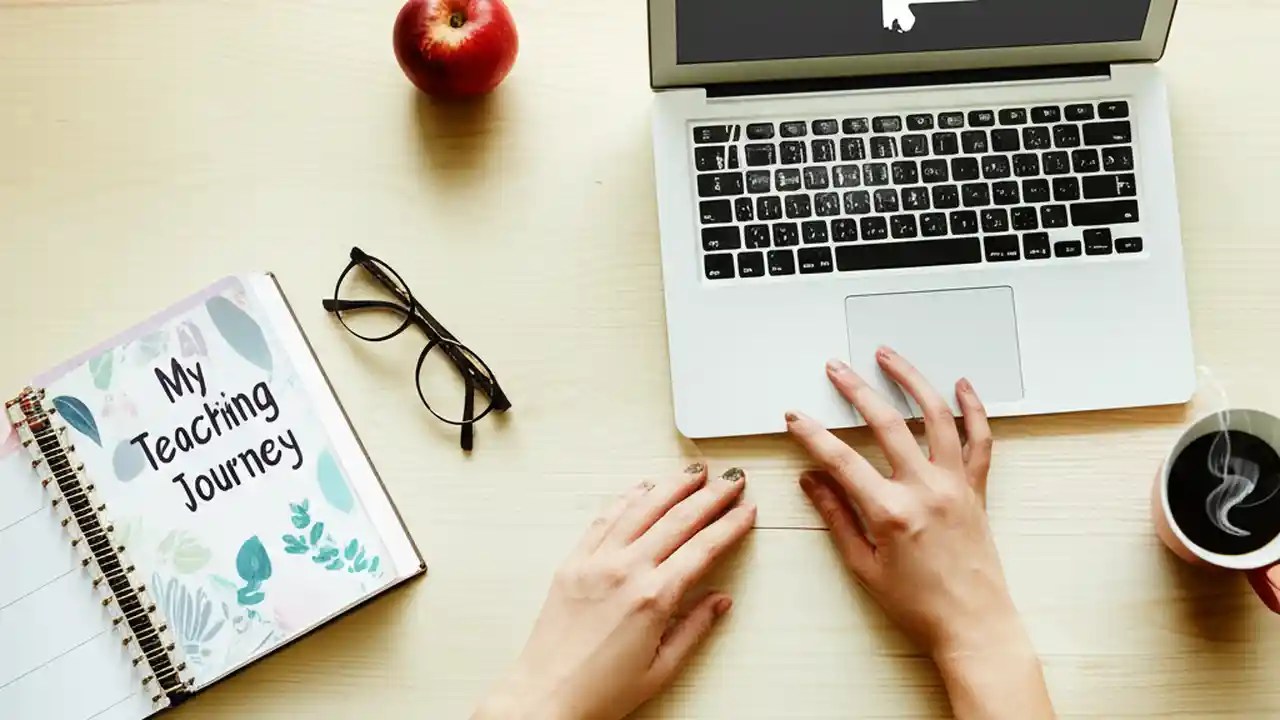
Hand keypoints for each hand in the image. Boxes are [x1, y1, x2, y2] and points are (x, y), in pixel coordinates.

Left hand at [473, 465, 756, 719]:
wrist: (544, 697)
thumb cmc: (601, 692)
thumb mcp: (661, 668)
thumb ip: (694, 628)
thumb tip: (720, 601)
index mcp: (653, 598)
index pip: (703, 548)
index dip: (730, 526)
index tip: (747, 511)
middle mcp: (625, 571)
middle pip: (678, 519)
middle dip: (710, 496)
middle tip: (732, 480)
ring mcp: (596, 562)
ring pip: (641, 509)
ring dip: (672, 486)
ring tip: (695, 473)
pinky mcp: (572, 563)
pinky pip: (603, 519)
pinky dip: (627, 499)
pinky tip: (644, 488)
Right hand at [787, 349, 1052, 719]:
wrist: (974, 625)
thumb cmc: (918, 605)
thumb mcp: (864, 566)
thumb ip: (837, 517)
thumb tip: (812, 480)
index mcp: (891, 512)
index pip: (841, 459)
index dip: (812, 434)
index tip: (795, 416)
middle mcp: (925, 490)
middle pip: (887, 424)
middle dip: (857, 390)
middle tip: (836, 368)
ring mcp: (955, 486)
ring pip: (937, 417)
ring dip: (912, 381)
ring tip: (889, 357)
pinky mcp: (976, 490)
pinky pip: (980, 441)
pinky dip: (974, 409)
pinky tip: (962, 385)